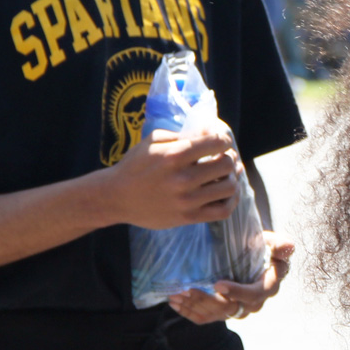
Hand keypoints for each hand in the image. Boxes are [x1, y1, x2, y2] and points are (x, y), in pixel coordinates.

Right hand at [92, 123, 241, 229]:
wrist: (116, 197)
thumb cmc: (134, 165)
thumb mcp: (154, 140)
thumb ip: (183, 135)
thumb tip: (209, 131)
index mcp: (175, 156)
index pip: (216, 143)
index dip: (224, 140)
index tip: (221, 141)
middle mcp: (183, 179)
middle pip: (226, 164)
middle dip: (229, 157)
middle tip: (225, 157)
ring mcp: (187, 201)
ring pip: (229, 188)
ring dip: (233, 178)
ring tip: (228, 174)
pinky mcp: (188, 218)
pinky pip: (222, 211)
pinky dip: (232, 200)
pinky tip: (228, 193)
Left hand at [168, 232, 294, 324]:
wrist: (255, 259)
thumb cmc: (264, 249)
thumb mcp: (273, 243)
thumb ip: (280, 245)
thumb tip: (288, 247)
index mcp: (267, 286)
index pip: (253, 294)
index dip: (236, 292)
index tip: (218, 284)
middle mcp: (252, 304)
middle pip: (229, 308)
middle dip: (206, 300)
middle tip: (187, 289)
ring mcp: (236, 310)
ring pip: (215, 314)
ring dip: (194, 305)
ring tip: (176, 294)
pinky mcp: (222, 312)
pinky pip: (206, 318)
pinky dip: (189, 312)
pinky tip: (174, 302)